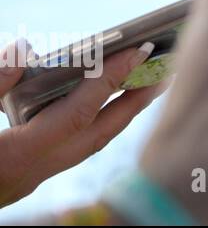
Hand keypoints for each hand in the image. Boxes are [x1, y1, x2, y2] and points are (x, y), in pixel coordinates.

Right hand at [0, 41, 166, 207]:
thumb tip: (25, 48)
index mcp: (21, 154)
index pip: (79, 112)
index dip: (111, 78)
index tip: (140, 49)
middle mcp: (35, 171)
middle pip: (100, 134)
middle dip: (135, 99)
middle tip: (166, 66)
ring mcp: (32, 179)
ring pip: (89, 145)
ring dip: (118, 112)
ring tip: (143, 82)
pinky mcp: (24, 179)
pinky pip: (73, 149)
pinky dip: (92, 125)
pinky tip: (99, 105)